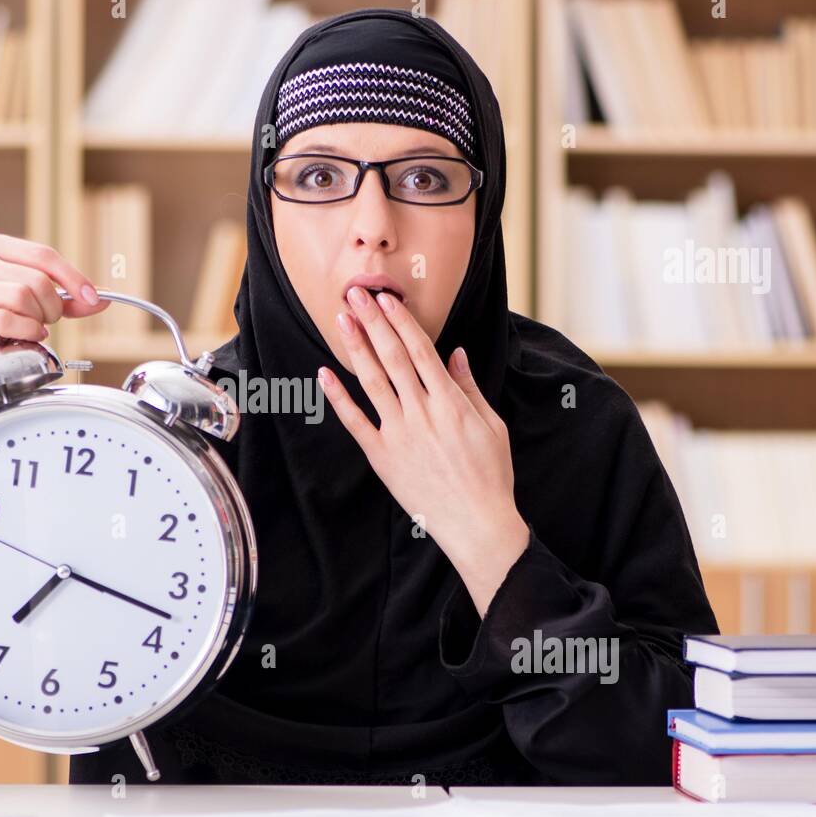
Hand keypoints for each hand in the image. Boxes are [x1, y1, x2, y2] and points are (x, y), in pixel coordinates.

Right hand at [0, 233, 110, 444]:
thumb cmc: (2, 325)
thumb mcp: (38, 303)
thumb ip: (68, 298)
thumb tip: (102, 298)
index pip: (42, 254)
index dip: (73, 277)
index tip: (92, 298)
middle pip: (35, 278)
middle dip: (53, 305)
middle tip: (48, 320)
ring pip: (21, 296)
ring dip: (37, 319)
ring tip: (32, 327)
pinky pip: (7, 320)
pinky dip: (25, 331)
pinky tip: (25, 337)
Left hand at [316, 285, 528, 614]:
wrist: (476, 522)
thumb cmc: (490, 475)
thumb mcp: (492, 425)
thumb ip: (469, 387)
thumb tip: (455, 353)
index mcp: (449, 402)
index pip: (420, 350)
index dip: (401, 322)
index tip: (387, 299)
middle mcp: (421, 412)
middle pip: (391, 357)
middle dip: (372, 322)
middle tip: (355, 294)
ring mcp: (398, 434)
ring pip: (371, 381)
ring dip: (355, 347)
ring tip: (341, 320)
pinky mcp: (382, 457)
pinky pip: (354, 422)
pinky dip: (337, 397)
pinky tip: (323, 374)